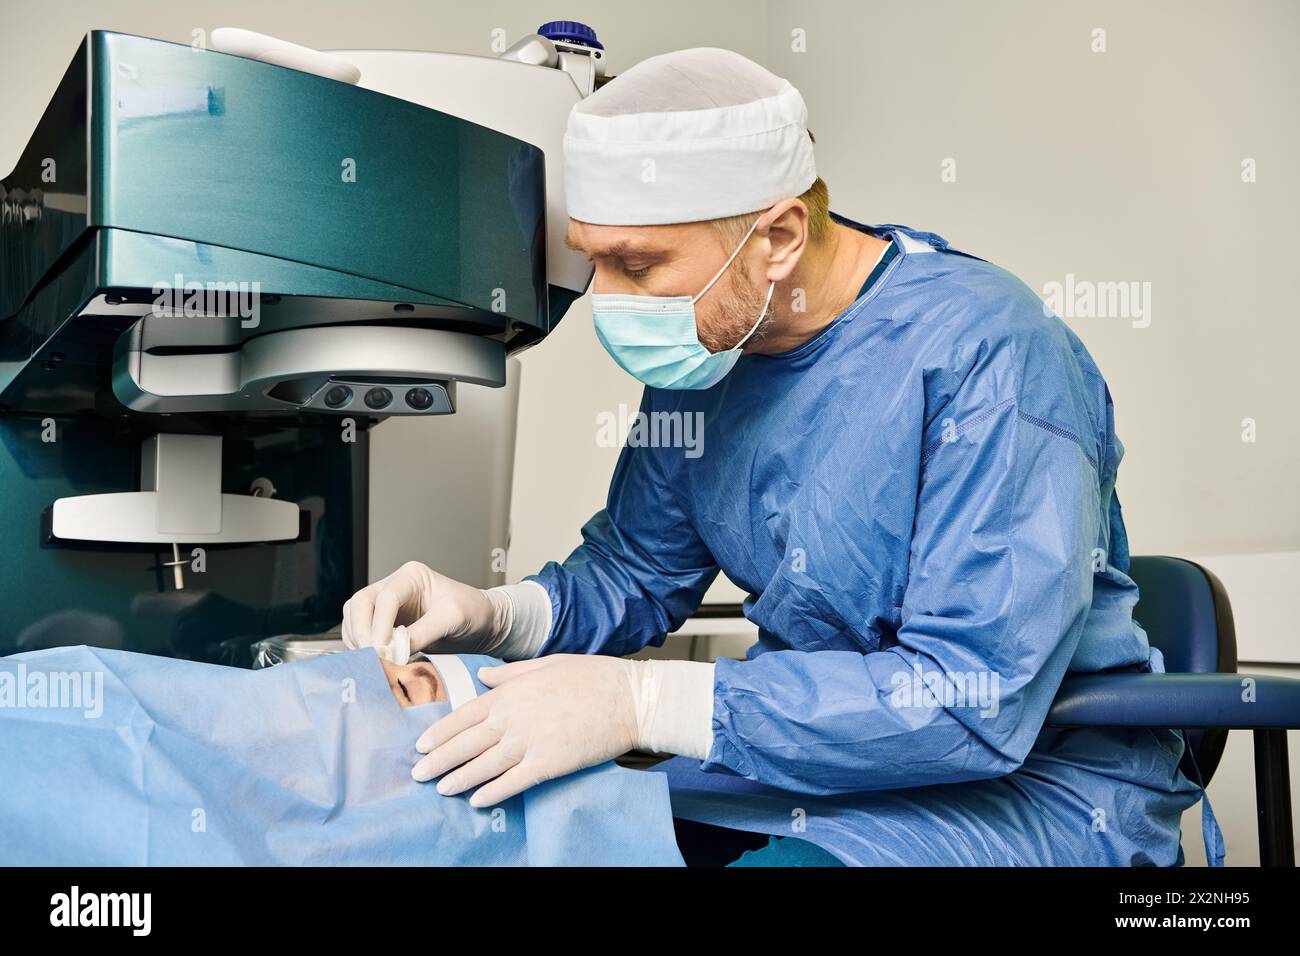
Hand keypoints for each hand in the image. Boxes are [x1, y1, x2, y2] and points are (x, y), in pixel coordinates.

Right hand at [340, 561, 509, 657]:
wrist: (482, 624)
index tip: (380, 650)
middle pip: (360, 604)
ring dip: (358, 641)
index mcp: (411, 576)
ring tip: (373, 662)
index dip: (379, 625)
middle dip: (361, 632)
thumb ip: (424, 632)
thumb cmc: (473, 612)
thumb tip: (393, 650)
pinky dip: (361, 648)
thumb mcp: (453, 618)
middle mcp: (393, 586)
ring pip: (355, 618)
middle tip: (371, 657)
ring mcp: (386, 605)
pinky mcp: (383, 624)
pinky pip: (360, 633)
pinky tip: (374, 661)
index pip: (385, 598)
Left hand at [412, 654, 641, 806]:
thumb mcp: (546, 664)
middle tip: (419, 774)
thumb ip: (510, 674)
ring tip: (441, 790)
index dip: (440, 733)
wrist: (627, 698)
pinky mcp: (548, 764)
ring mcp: (529, 742)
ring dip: (459, 779)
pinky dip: (492, 793)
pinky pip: (513, 782)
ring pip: (484, 766)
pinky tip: (477, 801)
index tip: (422, 746)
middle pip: (466, 744)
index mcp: (510, 693)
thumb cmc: (590, 676)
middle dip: (439, 761)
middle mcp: (513, 718)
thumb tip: (483, 679)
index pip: (464, 716)